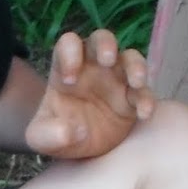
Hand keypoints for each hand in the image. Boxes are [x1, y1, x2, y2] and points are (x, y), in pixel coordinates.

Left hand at [25, 29, 153, 159]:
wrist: (77, 149)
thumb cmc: (56, 132)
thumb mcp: (41, 138)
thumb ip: (48, 134)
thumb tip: (69, 132)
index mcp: (66, 68)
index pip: (68, 45)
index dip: (69, 54)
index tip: (69, 81)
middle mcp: (93, 67)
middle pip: (102, 39)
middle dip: (106, 44)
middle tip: (107, 60)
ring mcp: (115, 80)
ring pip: (131, 58)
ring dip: (136, 66)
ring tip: (136, 82)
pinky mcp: (133, 99)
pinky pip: (144, 92)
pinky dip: (147, 99)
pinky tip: (143, 113)